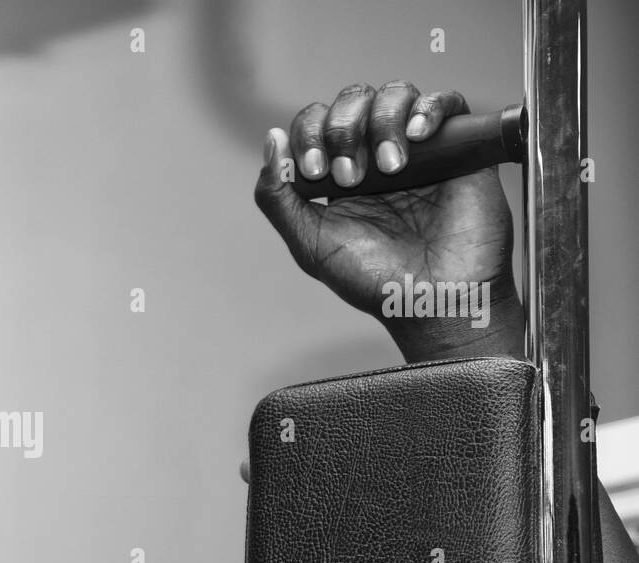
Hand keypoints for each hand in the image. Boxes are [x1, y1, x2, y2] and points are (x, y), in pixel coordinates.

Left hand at [254, 81, 522, 363]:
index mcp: (338, 172)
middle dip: (342, 130)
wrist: (433, 300)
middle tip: (351, 177)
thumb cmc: (374, 280)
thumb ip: (277, 198)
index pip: (315, 122)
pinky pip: (448, 102)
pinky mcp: (460, 147)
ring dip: (382, 122)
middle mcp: (375, 154)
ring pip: (395, 93)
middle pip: (351, 101)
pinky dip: (429, 108)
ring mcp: (418, 148)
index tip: (315, 171)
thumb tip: (270, 140)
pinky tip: (418, 135)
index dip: (309, 134)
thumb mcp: (309, 243)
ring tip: (391, 168)